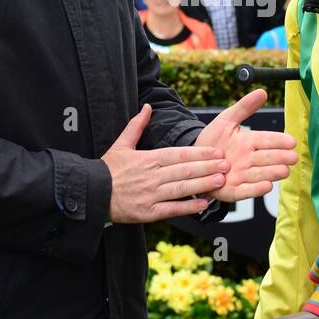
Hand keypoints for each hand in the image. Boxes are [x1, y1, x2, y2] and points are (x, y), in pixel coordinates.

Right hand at [102, 104, 229, 222]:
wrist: (91, 192)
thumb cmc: (108, 169)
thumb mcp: (121, 144)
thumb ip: (136, 125)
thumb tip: (147, 106)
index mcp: (148, 158)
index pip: (179, 154)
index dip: (200, 153)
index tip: (216, 152)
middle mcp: (152, 176)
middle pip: (184, 170)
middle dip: (208, 167)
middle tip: (226, 165)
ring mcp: (150, 194)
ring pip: (181, 188)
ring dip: (203, 185)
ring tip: (220, 181)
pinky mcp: (147, 212)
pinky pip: (172, 209)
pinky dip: (188, 207)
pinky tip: (203, 204)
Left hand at [194, 88, 297, 202]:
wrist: (194, 161)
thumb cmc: (213, 141)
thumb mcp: (226, 120)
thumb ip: (244, 107)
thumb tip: (262, 91)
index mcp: (250, 142)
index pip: (268, 140)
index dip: (279, 141)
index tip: (292, 141)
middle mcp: (249, 160)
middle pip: (267, 158)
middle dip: (280, 158)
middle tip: (293, 157)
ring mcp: (242, 176)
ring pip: (260, 174)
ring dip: (272, 173)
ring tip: (284, 171)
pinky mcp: (232, 191)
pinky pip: (245, 190)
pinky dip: (256, 189)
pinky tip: (267, 186)